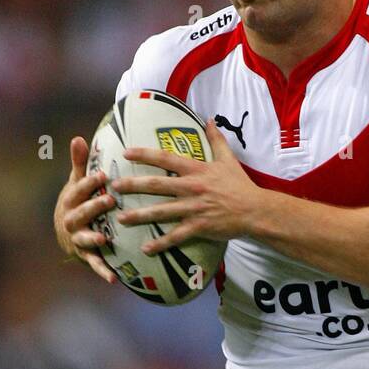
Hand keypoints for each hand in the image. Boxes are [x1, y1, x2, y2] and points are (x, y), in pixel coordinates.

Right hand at [53, 136, 117, 283]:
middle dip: (93, 207)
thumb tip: (78, 137)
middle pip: (81, 213)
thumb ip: (79, 163)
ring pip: (84, 238)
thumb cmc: (77, 201)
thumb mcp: (77, 183)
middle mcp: (71, 220)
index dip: (89, 182)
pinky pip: (94, 264)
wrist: (65, 233)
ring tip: (103, 240)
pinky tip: (114, 279)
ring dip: (93, 239)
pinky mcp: (86, 256)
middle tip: (110, 200)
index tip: (102, 174)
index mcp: (71, 200)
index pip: (79, 189)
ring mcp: (78, 239)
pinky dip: (102, 271)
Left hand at [108, 118, 261, 253]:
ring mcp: (194, 208)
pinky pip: (176, 236)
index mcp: (196, 170)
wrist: (255, 210)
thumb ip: (216, 140)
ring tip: (121, 219)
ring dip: (139, 215)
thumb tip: (209, 120)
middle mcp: (191, 188)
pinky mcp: (199, 226)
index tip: (126, 152)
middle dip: (133, 185)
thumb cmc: (240, 185)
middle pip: (156, 185)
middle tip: (114, 186)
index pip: (165, 158)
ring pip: (161, 212)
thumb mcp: (228, 159)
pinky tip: (146, 248)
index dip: (145, 154)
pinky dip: (161, 243)